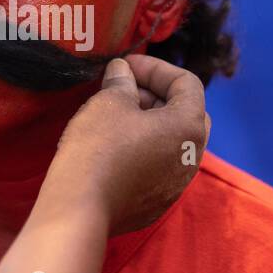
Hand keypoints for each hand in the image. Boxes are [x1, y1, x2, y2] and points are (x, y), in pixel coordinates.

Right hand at [46, 54, 209, 233]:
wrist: (81, 207)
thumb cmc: (98, 147)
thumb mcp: (108, 102)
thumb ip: (122, 82)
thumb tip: (123, 72)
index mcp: (189, 127)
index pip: (187, 83)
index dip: (156, 67)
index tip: (127, 65)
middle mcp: (192, 157)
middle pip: (184, 113)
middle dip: (156, 94)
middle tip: (125, 88)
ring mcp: (176, 185)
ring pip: (172, 142)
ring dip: (150, 123)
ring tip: (116, 116)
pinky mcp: (157, 204)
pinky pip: (158, 168)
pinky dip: (143, 150)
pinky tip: (115, 148)